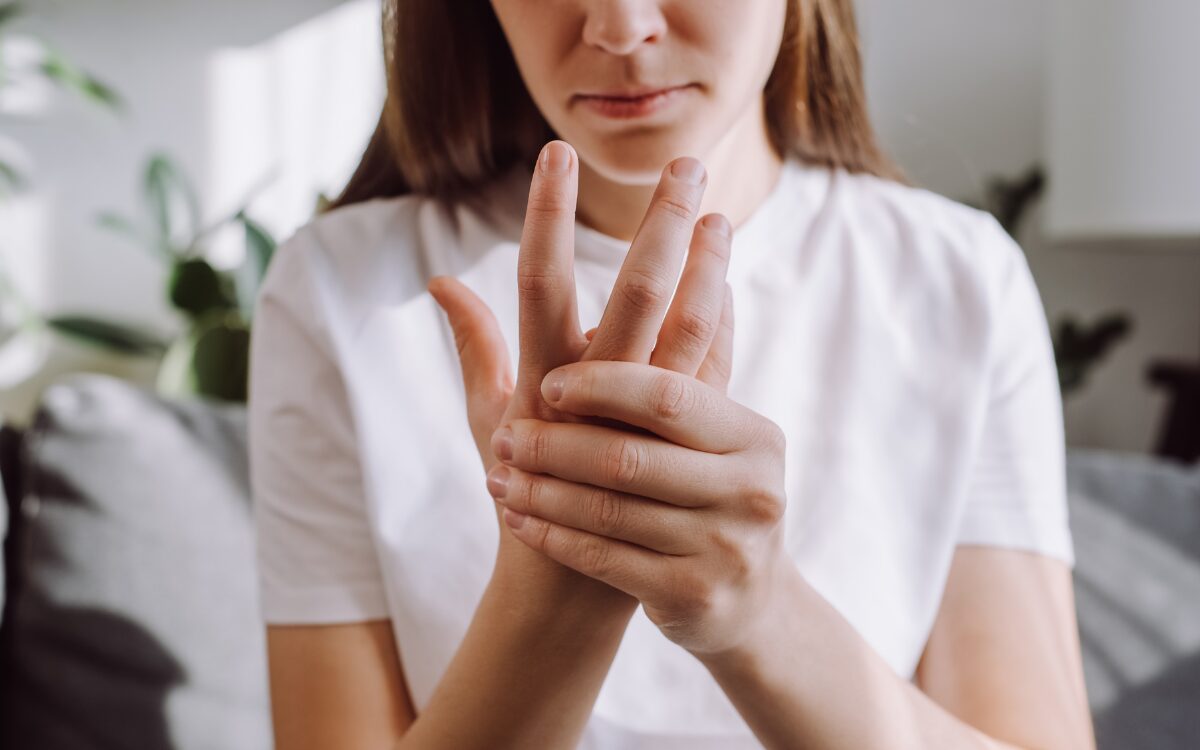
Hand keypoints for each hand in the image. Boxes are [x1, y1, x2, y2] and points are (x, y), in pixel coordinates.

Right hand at [429, 140, 735, 607]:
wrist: (571, 579)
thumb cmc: (521, 490)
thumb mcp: (487, 416)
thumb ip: (473, 342)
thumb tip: (441, 279)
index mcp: (539, 380)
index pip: (539, 280)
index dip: (546, 215)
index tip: (557, 154)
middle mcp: (594, 395)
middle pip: (636, 293)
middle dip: (661, 224)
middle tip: (685, 164)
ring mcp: (644, 420)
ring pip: (689, 330)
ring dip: (709, 267)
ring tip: (721, 210)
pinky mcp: (681, 444)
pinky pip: (708, 372)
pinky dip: (719, 323)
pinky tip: (727, 279)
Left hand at [487, 359, 790, 656]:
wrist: (745, 600)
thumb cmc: (710, 491)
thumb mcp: (712, 427)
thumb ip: (699, 339)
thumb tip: (710, 223)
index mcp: (747, 433)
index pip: (668, 396)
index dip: (604, 386)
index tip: (548, 382)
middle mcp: (747, 488)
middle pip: (630, 456)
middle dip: (558, 443)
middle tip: (506, 434)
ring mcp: (724, 546)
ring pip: (609, 511)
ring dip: (543, 490)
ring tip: (497, 473)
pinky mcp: (694, 596)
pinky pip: (604, 560)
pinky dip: (554, 535)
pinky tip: (518, 519)